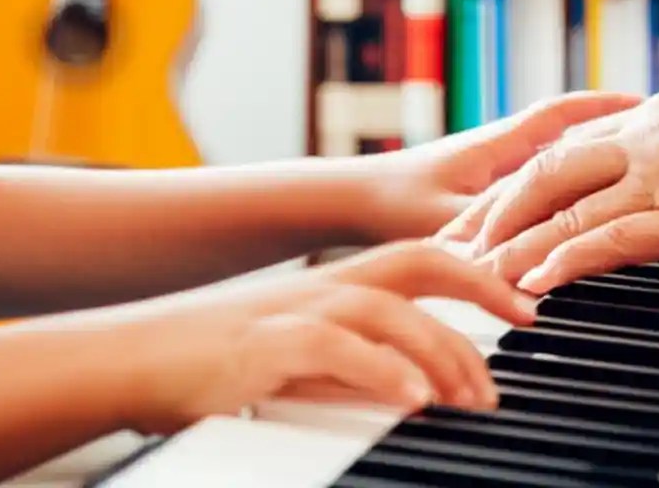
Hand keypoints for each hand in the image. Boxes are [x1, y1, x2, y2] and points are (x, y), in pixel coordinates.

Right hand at [124, 240, 537, 434]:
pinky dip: (381, 371)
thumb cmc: (211, 362)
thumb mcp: (297, 359)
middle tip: (528, 322)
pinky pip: (335, 349)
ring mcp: (292, 309)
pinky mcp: (264, 343)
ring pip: (386, 309)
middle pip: (416, 263)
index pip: (418, 260)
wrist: (129, 359)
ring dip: (441, 349)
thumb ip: (354, 364)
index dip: (477, 273)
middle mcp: (320, 285)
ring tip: (476, 394)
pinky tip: (414, 399)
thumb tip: (414, 385)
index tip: (524, 304)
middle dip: (481, 286)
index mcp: (333, 284)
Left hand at [360, 92, 640, 242]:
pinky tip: (584, 189)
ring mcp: (490, 165)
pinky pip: (533, 174)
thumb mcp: (442, 222)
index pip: (558, 115)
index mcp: (496, 147)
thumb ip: (484, 240)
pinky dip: (561, 175)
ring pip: (549, 152)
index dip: (600, 109)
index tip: (641, 103)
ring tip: (634, 154)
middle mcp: (497, 149)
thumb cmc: (390, 205)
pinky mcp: (481, 185)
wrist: (347, 200)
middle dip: (605, 125)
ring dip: (585, 148)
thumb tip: (522, 261)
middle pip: (563, 129)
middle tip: (652, 123)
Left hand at [470, 90, 658, 293]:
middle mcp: (649, 136)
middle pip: (545, 172)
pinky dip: (569, 261)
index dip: (515, 184)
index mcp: (654, 115)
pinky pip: (615, 239)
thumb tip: (649, 167)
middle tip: (457, 246)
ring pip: (567, 207)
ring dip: (516, 245)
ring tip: (478, 274)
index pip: (561, 148)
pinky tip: (539, 282)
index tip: (481, 213)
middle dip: (494, 213)